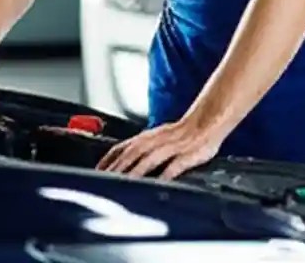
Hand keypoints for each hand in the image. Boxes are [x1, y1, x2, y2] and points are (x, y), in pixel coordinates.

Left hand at [96, 117, 224, 180]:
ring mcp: (173, 147)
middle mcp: (157, 140)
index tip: (95, 172)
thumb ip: (142, 149)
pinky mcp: (188, 154)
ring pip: (150, 158)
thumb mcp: (159, 138)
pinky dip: (165, 174)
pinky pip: (175, 165)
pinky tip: (158, 184)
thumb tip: (123, 164)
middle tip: (104, 181)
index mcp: (148, 136)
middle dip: (117, 167)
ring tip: (124, 184)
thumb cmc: (183, 133)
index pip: (122, 146)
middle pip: (133, 152)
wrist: (209, 120)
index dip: (108, 159)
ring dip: (135, 170)